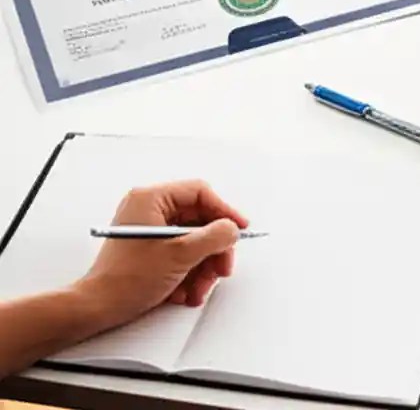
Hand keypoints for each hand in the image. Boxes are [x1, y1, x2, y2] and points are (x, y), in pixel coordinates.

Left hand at [74, 180, 248, 329]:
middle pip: (199, 220)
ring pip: (193, 241)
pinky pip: (181, 254)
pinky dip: (189, 272)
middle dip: (213, 249)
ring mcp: (148, 229)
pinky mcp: (149, 248)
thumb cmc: (126, 280)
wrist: (98, 307)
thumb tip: (232, 229)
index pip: (200, 193)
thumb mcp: (181, 254)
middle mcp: (148, 210)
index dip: (224, 211)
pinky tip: (185, 290)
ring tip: (199, 288)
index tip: (239, 229)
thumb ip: (214, 236)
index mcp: (150, 199)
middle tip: (221, 268)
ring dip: (203, 267)